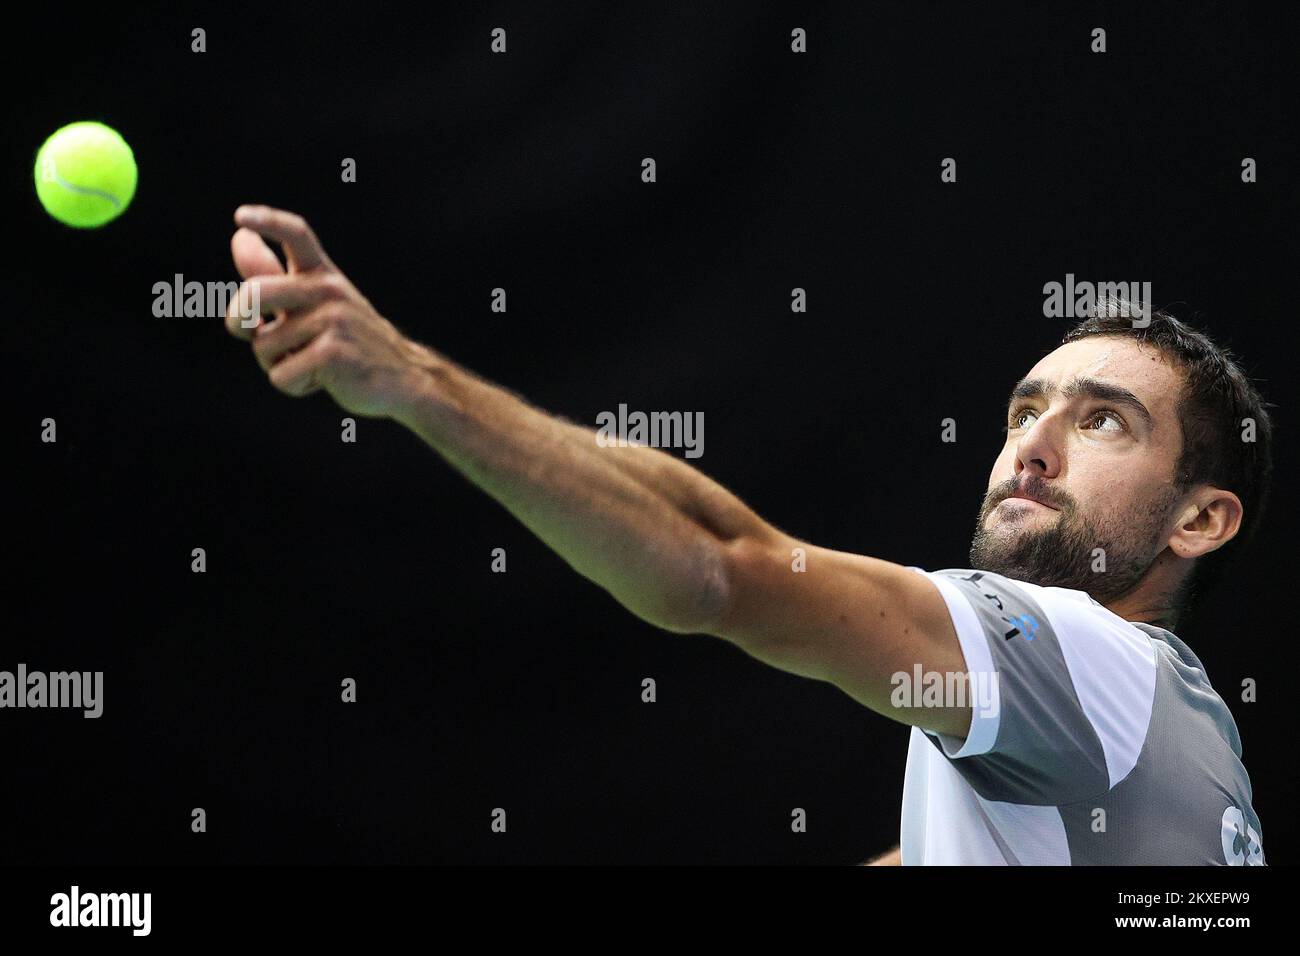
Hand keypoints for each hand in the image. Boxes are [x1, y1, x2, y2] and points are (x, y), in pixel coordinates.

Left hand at [225, 205, 431, 417]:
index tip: (241, 217)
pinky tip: (321, 380)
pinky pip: (281, 374)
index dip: (268, 221)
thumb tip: (240, 238)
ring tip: (308, 362)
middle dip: (237, 320)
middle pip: (254, 293)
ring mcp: (334, 320)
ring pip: (264, 345)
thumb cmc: (348, 340)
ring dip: (275, 364)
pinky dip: (294, 385)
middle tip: (247, 332)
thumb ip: (273, 275)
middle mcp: (329, 290)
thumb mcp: (312, 303)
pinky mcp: (334, 353)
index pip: (296, 234)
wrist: (401, 377)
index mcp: (322, 274)